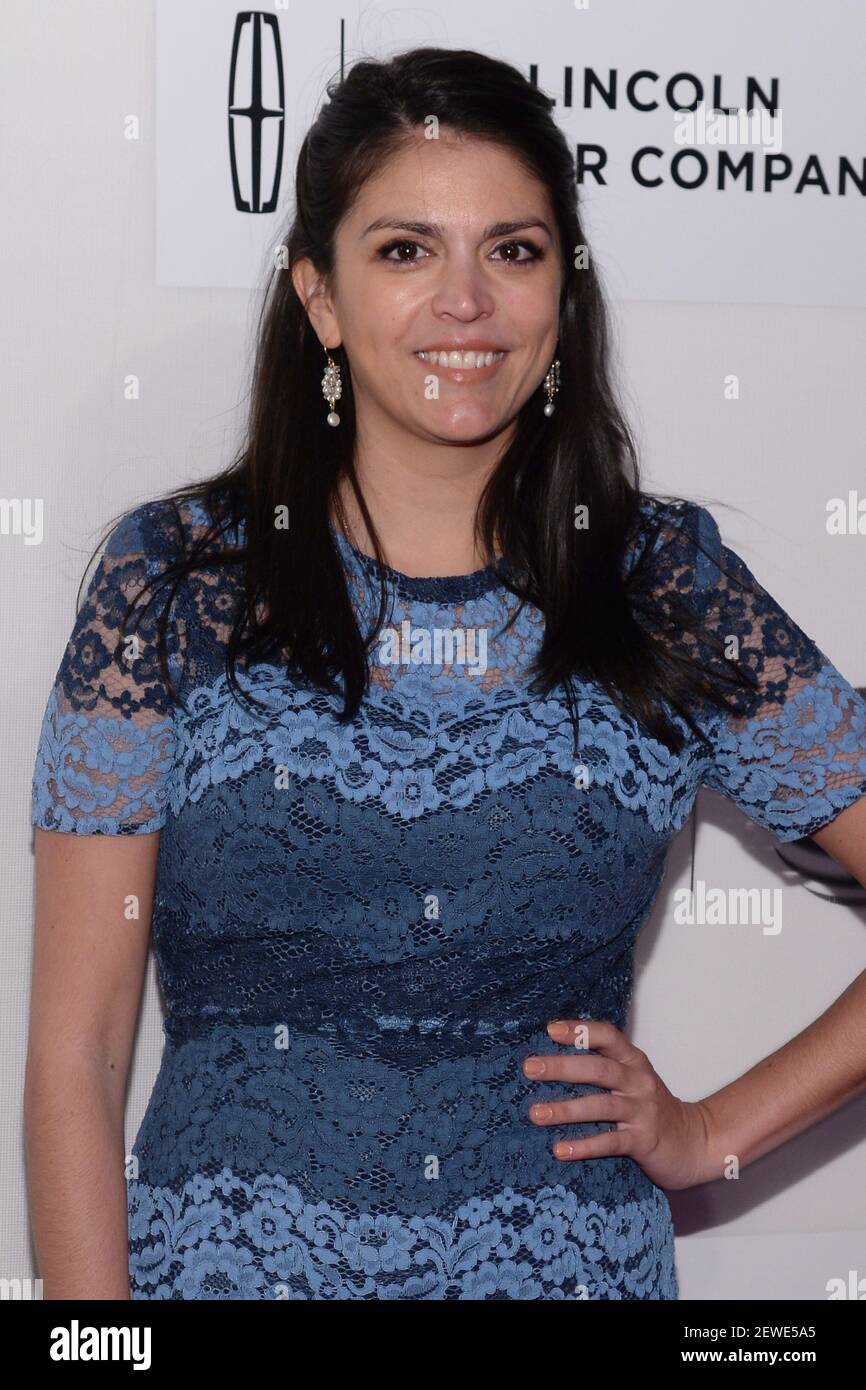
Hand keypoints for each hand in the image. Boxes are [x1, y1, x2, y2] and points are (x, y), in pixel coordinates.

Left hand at [522, 1018, 712, 1190]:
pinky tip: (561, 1149)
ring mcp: (643, 1111)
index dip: (581, 1030)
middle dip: (562, 1067)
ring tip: (536, 1113)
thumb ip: (602, 1067)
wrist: (695, 1141)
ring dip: (566, 1109)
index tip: (550, 1030)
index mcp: (633, 1061)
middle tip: (530, 1068)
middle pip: (599, 1069)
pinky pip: (611, 1142)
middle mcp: (638, 1081)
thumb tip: (549, 1061)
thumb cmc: (650, 1108)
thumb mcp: (631, 1079)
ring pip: (601, 1106)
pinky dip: (584, 1145)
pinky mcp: (644, 1141)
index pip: (608, 1036)